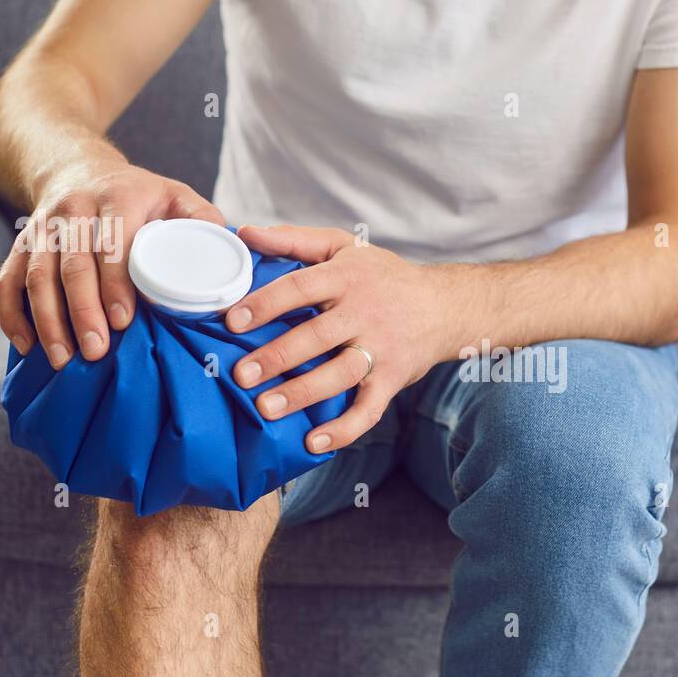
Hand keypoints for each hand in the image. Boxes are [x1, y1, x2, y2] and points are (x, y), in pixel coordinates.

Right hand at [0, 158, 223, 367]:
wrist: (76, 166)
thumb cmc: (138, 194)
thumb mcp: (175, 194)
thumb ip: (202, 220)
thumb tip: (230, 253)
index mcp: (117, 198)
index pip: (112, 245)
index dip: (115, 285)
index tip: (122, 322)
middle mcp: (73, 211)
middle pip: (71, 266)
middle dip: (81, 312)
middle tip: (94, 351)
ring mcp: (42, 228)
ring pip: (34, 275)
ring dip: (46, 320)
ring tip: (62, 359)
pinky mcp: (20, 245)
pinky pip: (6, 280)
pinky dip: (12, 315)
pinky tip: (28, 346)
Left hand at [227, 225, 463, 453]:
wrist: (445, 305)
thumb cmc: (384, 276)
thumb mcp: (344, 247)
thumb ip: (294, 240)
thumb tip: (245, 234)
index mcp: (347, 277)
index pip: (301, 288)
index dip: (266, 304)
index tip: (232, 321)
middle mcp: (365, 312)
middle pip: (317, 335)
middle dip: (278, 356)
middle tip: (242, 375)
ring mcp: (382, 349)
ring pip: (340, 374)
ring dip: (304, 393)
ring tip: (267, 408)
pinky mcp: (393, 379)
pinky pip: (369, 409)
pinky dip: (344, 429)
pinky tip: (314, 442)